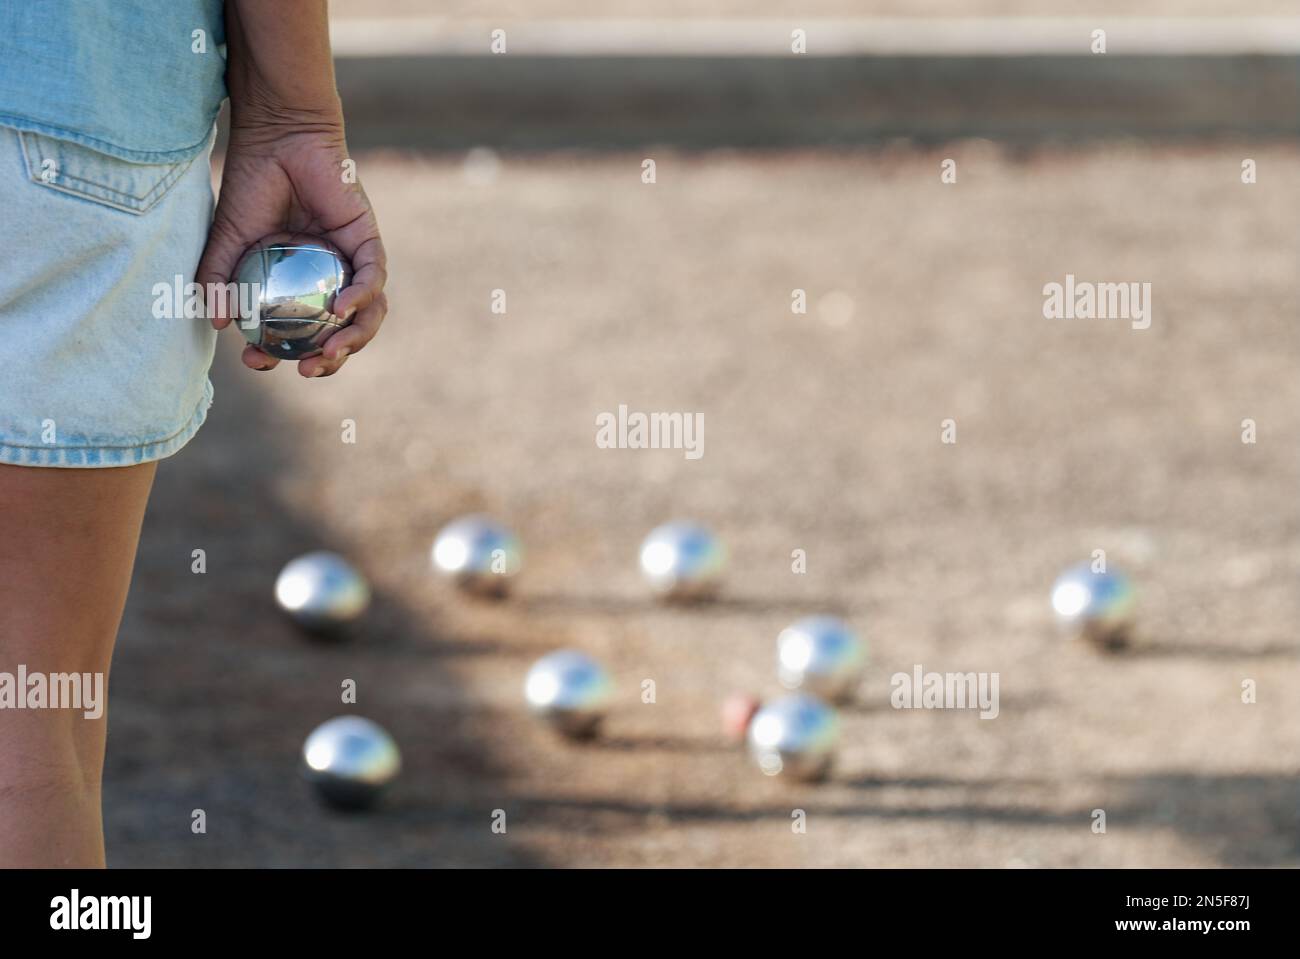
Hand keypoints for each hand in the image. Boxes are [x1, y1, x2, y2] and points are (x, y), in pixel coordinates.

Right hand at [196, 118, 387, 377]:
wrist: (276, 139)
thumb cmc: (251, 185)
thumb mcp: (226, 239)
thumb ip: (217, 279)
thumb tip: (216, 324)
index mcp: (297, 288)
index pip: (298, 334)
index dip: (280, 356)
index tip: (257, 362)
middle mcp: (328, 280)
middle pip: (340, 333)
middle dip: (327, 361)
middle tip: (305, 370)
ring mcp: (351, 263)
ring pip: (366, 315)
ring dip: (352, 340)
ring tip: (328, 353)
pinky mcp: (367, 241)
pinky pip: (374, 278)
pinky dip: (360, 297)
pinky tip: (340, 308)